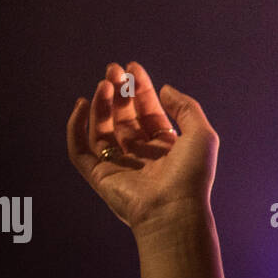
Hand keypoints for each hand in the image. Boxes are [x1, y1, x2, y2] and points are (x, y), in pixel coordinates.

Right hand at [66, 61, 218, 233]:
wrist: (173, 210)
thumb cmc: (192, 176)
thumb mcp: (201, 134)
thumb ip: (186, 108)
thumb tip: (164, 89)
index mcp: (164, 145)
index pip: (147, 110)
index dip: (139, 88)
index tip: (132, 67)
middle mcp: (140, 153)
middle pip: (124, 116)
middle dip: (118, 92)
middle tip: (113, 70)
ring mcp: (118, 164)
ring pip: (102, 128)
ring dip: (100, 105)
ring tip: (103, 84)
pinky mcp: (98, 176)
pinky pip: (80, 150)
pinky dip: (76, 127)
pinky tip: (82, 105)